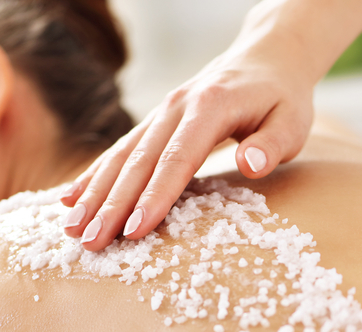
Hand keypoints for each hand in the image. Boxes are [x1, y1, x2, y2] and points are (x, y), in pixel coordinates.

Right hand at [59, 43, 314, 250]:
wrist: (266, 58)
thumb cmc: (282, 99)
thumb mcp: (292, 121)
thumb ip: (272, 144)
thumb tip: (250, 164)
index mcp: (210, 108)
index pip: (177, 159)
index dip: (154, 197)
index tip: (135, 231)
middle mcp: (176, 107)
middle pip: (139, 161)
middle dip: (112, 204)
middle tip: (90, 242)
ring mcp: (161, 113)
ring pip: (121, 156)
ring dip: (94, 193)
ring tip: (71, 228)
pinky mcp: (155, 122)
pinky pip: (119, 150)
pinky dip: (94, 174)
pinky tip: (70, 198)